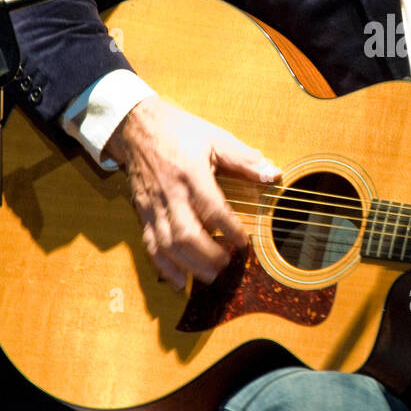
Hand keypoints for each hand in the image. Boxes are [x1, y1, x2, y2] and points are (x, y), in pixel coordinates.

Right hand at [104, 96, 280, 289]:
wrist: (136, 127)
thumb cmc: (179, 131)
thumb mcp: (215, 138)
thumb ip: (244, 159)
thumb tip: (273, 173)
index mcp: (190, 173)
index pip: (211, 207)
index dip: (229, 228)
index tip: (244, 242)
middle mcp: (170, 193)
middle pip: (186, 233)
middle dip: (208, 255)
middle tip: (227, 265)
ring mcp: (153, 205)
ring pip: (167, 244)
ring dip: (189, 265)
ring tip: (210, 276)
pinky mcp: (141, 213)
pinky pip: (150, 245)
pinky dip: (164, 267)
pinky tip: (178, 282)